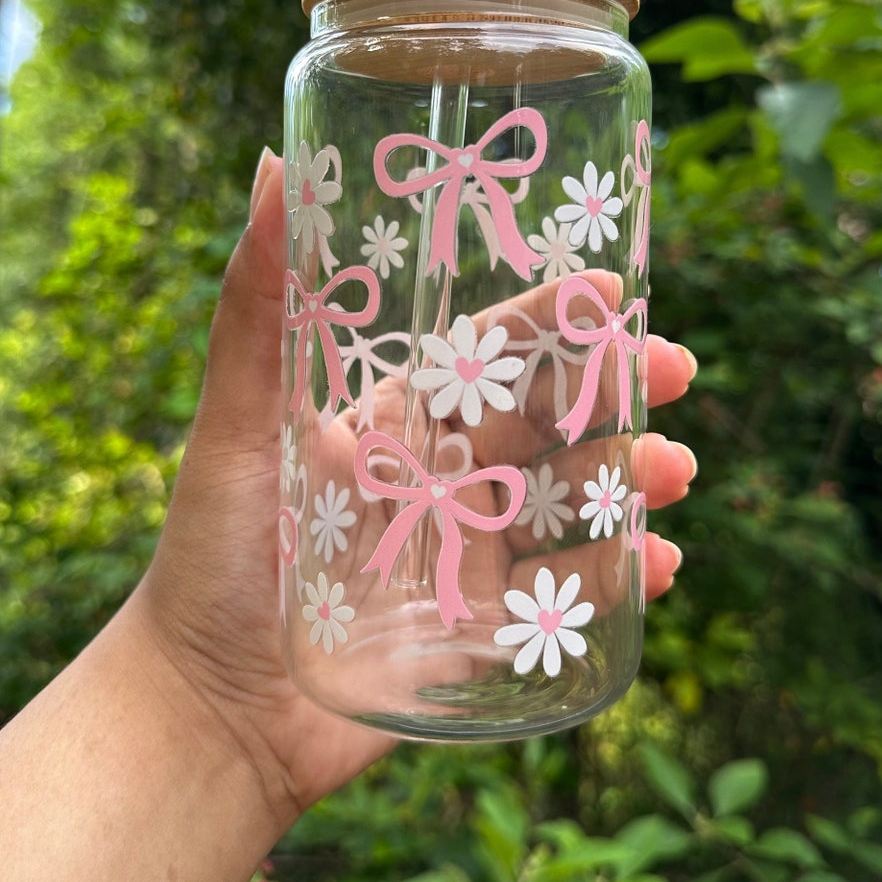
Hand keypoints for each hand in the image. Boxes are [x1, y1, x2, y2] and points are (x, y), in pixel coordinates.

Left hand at [134, 149, 697, 832]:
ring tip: (671, 472)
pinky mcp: (486, 636)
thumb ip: (256, 308)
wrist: (206, 712)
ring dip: (629, 481)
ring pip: (571, 505)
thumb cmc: (211, 556)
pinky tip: (655, 563)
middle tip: (675, 372)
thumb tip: (273, 169)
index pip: (490, 358)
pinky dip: (617, 580)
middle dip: (615, 394)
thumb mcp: (235, 422)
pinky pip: (566, 601)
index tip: (614, 291)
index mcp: (396, 423)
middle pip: (549, 425)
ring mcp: (471, 558)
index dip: (554, 322)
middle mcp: (443, 482)